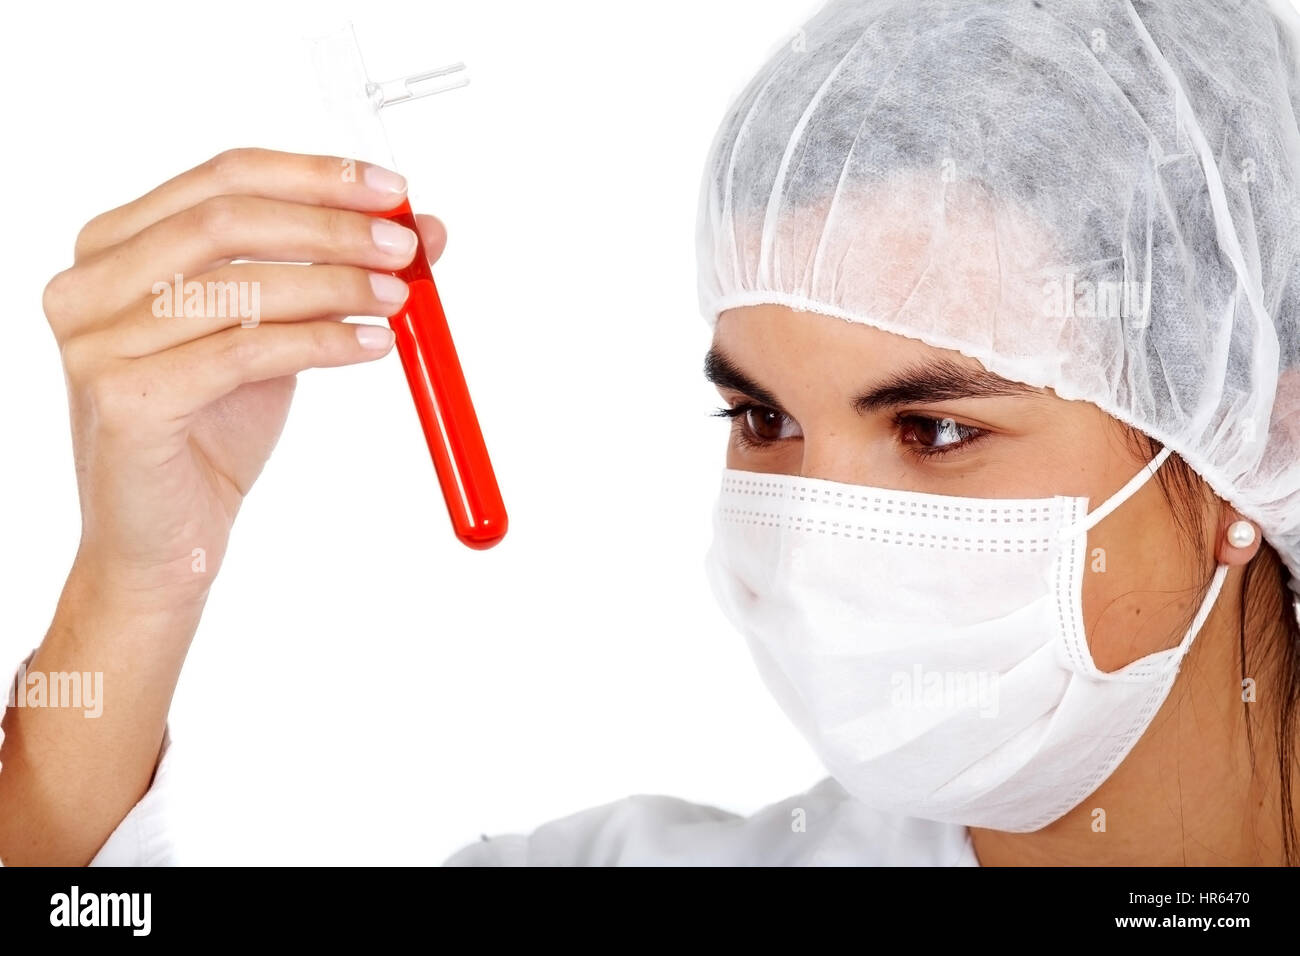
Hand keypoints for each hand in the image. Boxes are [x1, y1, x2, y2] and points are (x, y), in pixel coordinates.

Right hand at [43, 147, 446, 608]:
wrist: (165, 543)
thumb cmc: (211, 435)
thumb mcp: (280, 337)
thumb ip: (334, 276)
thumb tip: (425, 230)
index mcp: (115, 247)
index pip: (224, 178)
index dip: (316, 176)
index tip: (393, 189)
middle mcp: (89, 285)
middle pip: (227, 218)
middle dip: (331, 226)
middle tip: (405, 246)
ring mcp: (96, 342)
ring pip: (238, 285)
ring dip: (335, 284)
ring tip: (398, 299)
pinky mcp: (125, 400)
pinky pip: (243, 353)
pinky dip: (320, 342)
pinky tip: (371, 346)